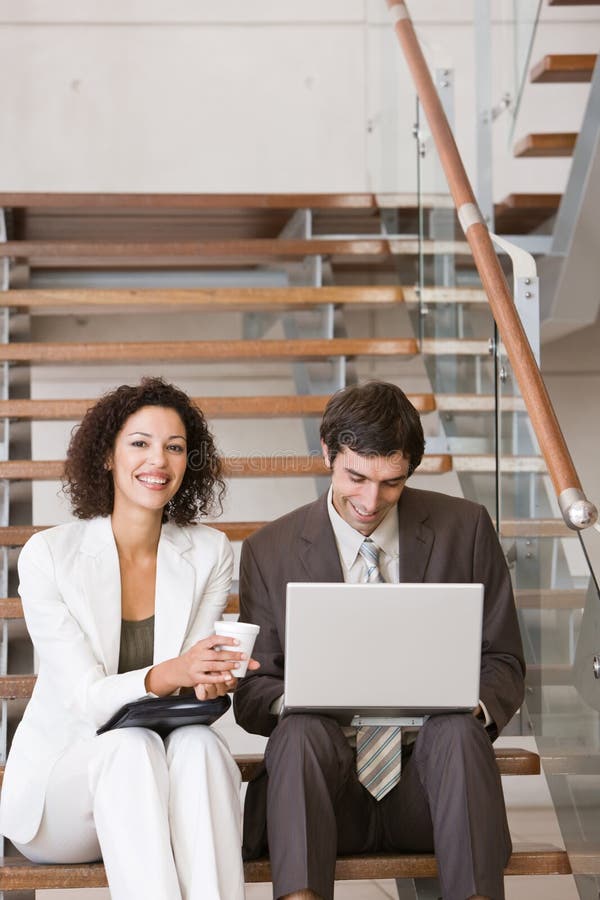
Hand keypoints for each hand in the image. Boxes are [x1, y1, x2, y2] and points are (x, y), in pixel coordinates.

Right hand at [144, 635, 259, 697]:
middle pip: (216, 654)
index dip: (226, 640)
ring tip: (237, 665)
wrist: (177, 670)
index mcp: (201, 645)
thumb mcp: (204, 651)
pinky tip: (227, 677)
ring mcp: (195, 666)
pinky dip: (219, 678)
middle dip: (231, 655)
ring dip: (227, 666)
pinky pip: (208, 678)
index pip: (214, 639)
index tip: (237, 642)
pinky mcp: (195, 677)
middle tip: (243, 656)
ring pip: (213, 665)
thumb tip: (245, 656)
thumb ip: (220, 651)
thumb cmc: (195, 659)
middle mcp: (197, 654)